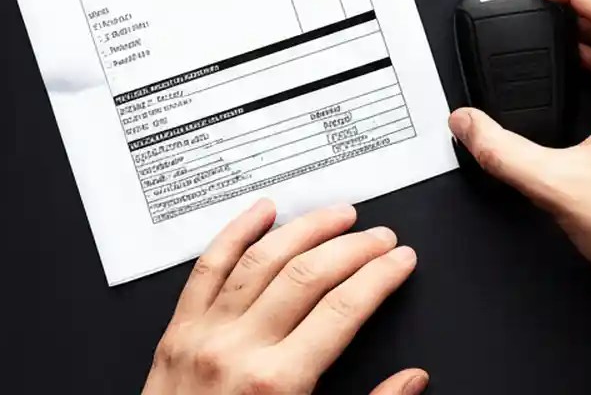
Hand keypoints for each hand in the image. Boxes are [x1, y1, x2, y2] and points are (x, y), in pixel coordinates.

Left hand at [143, 200, 427, 394]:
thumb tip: (413, 379)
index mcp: (279, 383)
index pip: (345, 308)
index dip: (381, 276)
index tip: (402, 260)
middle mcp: (240, 350)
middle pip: (308, 275)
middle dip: (353, 248)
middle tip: (381, 236)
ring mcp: (204, 335)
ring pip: (261, 260)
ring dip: (305, 229)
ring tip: (338, 215)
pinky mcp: (177, 332)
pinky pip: (207, 268)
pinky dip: (235, 232)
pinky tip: (261, 211)